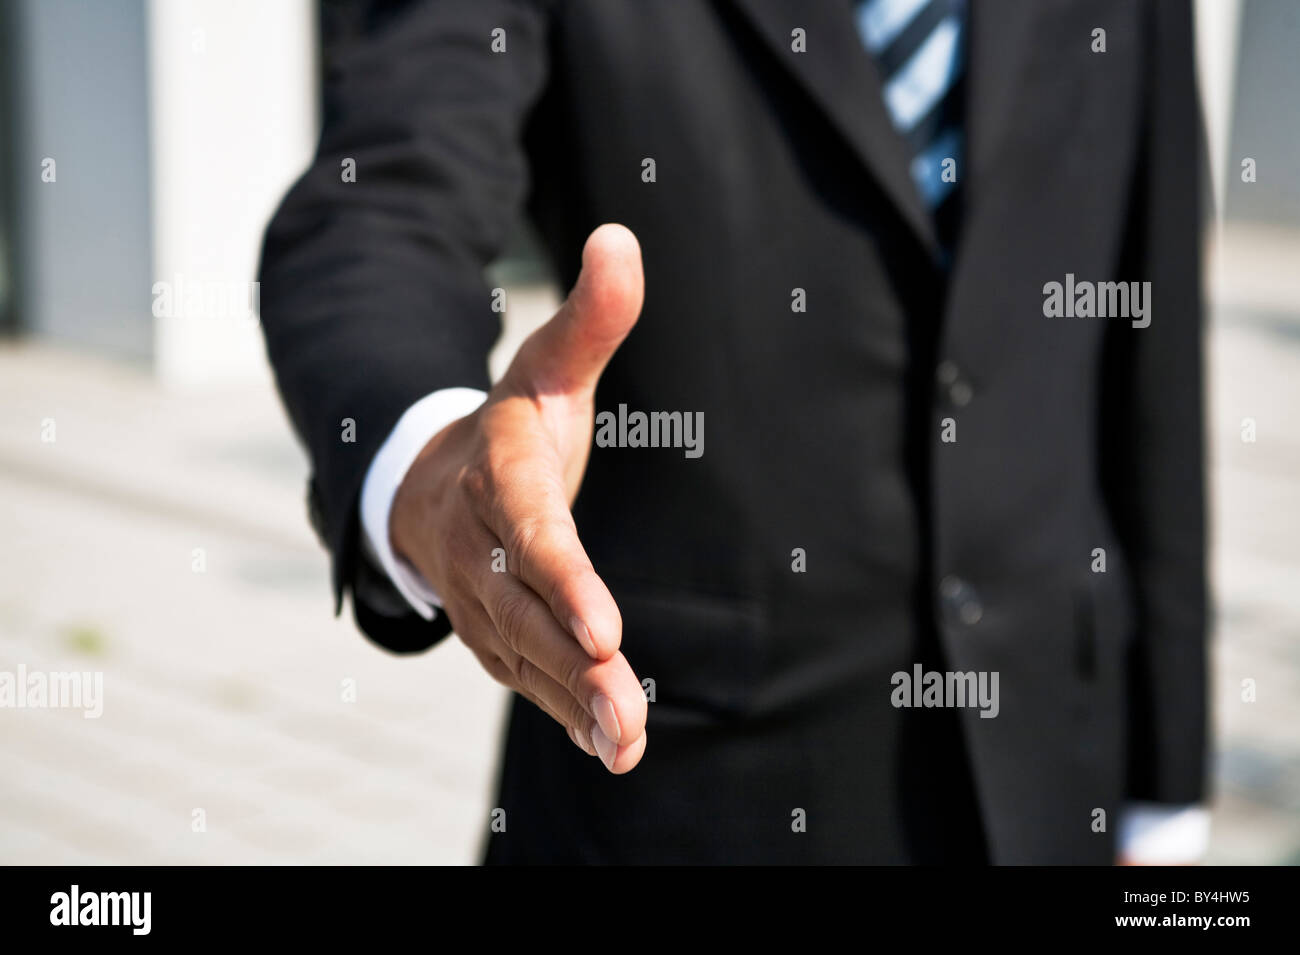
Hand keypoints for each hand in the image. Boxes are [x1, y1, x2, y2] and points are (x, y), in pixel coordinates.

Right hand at [391, 224, 647, 772]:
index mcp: (498, 476)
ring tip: (627, 746)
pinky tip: (613, 746)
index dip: (564, 579)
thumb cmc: (505, 423)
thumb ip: (591, 316)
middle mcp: (480, 545)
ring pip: (526, 658)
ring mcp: (478, 596)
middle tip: (629, 718)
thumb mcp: (545, 366)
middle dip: (578, 668)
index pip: (532, 531)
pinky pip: (526, 675)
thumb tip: (622, 234)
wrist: (421, 480)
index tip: (606, 629)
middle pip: (528, 612)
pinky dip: (565, 711)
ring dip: (576, 704)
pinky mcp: (489, 631)